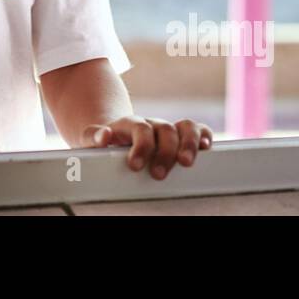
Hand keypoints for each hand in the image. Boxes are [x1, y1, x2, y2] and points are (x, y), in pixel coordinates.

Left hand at [82, 116, 213, 179]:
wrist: (112, 132)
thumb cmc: (103, 140)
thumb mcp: (91, 138)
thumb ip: (94, 136)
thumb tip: (104, 136)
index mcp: (130, 124)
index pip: (139, 128)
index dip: (141, 146)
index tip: (135, 166)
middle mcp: (152, 124)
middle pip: (165, 129)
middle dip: (165, 152)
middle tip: (158, 174)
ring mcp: (167, 129)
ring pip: (185, 127)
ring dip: (189, 144)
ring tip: (186, 163)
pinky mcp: (180, 135)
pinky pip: (197, 129)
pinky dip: (204, 136)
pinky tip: (206, 148)